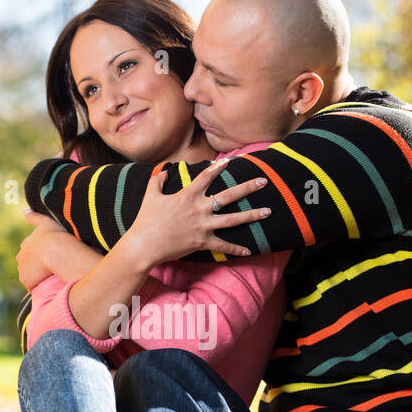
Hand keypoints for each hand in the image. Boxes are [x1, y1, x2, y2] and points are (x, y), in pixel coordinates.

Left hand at [16, 210, 70, 288]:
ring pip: (29, 275)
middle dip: (35, 266)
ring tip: (49, 278)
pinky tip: (47, 286)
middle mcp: (21, 257)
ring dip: (36, 277)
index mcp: (26, 244)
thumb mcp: (46, 222)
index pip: (29, 251)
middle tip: (49, 268)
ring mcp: (22, 269)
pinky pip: (32, 286)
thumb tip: (24, 210)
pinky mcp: (26, 280)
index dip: (38, 254)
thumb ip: (35, 217)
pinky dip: (38, 286)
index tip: (47, 256)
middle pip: (27, 264)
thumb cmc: (55, 235)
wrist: (57, 251)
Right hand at [120, 157, 270, 266]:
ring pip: (233, 219)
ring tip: (268, 211)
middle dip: (247, 187)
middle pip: (229, 195)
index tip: (231, 160)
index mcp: (187, 195)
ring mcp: (202, 226)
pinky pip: (223, 245)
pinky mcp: (202, 242)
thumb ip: (158, 180)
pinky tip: (249, 250)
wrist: (144, 245)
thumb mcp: (150, 196)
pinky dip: (236, 249)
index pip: (207, 176)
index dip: (219, 167)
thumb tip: (165, 170)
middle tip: (263, 181)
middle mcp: (198, 209)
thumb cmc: (145, 220)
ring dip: (252, 215)